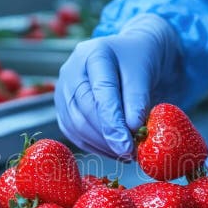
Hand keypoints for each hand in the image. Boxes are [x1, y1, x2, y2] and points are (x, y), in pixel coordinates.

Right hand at [54, 14, 182, 158]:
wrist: (130, 56)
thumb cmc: (138, 61)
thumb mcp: (144, 74)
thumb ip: (137, 100)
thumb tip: (131, 129)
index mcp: (93, 54)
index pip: (101, 93)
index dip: (113, 123)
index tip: (127, 145)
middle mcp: (71, 71)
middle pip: (83, 111)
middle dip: (107, 137)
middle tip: (130, 152)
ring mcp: (63, 89)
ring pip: (76, 126)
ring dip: (100, 145)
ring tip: (125, 153)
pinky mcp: (64, 108)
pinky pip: (74, 133)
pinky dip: (93, 146)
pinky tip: (113, 151)